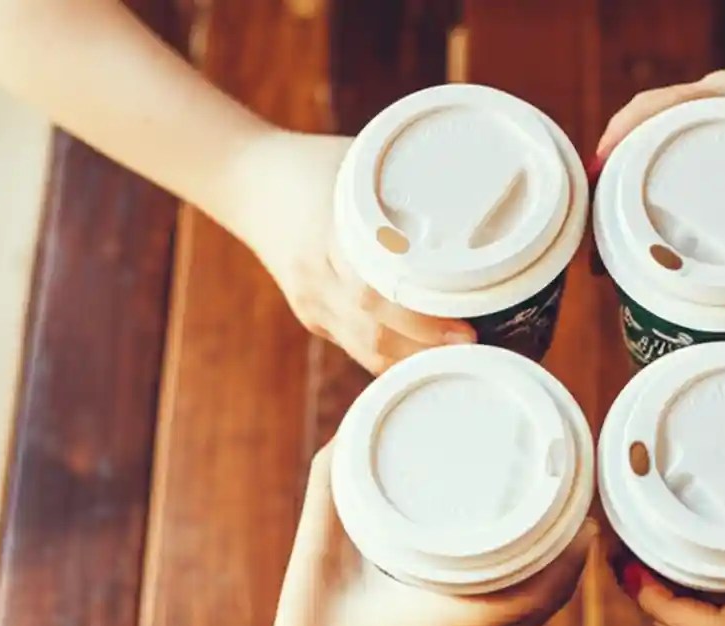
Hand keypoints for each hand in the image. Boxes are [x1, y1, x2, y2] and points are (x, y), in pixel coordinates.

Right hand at [202, 444, 596, 625]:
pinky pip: (519, 621)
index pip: (531, 596)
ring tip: (565, 514)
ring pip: (536, 614)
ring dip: (558, 570)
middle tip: (577, 492)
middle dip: (571, 551)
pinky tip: (535, 554)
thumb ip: (330, 496)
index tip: (580, 510)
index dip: (565, 556)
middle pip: (546, 602)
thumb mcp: (313, 562)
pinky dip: (538, 588)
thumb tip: (350, 429)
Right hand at [224, 130, 475, 374]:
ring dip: (414, 361)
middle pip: (374, 332)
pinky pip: (357, 349)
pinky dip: (394, 358)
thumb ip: (406, 187)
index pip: (375, 293)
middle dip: (428, 347)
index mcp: (327, 238)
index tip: (466, 323)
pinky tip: (427, 359)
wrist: (247, 182)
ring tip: (459, 356)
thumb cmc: (316, 165)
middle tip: (474, 342)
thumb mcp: (358, 166)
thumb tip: (476, 198)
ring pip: (366, 350)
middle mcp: (316, 279)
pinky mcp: (312, 316)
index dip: (421, 319)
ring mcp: (311, 303)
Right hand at [597, 46, 724, 262]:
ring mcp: (718, 108)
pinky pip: (675, 141)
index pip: (656, 110)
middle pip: (640, 129)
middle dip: (608, 181)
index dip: (617, 145)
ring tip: (607, 242)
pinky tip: (643, 220)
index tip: (594, 188)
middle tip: (595, 245)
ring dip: (623, 178)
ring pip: (652, 136)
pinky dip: (650, 172)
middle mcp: (718, 97)